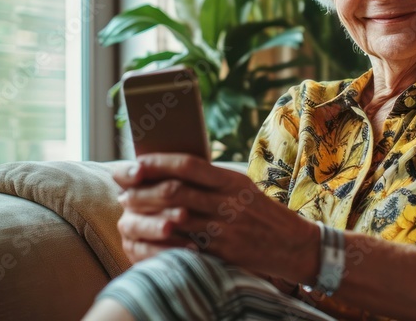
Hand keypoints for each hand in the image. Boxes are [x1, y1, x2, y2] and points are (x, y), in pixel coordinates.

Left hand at [114, 153, 316, 282]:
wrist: (293, 244)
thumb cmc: (260, 212)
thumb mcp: (241, 186)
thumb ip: (209, 178)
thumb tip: (167, 167)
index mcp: (231, 179)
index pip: (187, 164)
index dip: (156, 163)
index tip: (133, 164)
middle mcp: (228, 201)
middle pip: (175, 191)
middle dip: (142, 190)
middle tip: (122, 190)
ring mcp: (226, 228)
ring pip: (175, 218)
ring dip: (146, 214)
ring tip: (128, 211)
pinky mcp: (224, 252)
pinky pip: (186, 244)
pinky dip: (162, 239)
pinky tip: (147, 236)